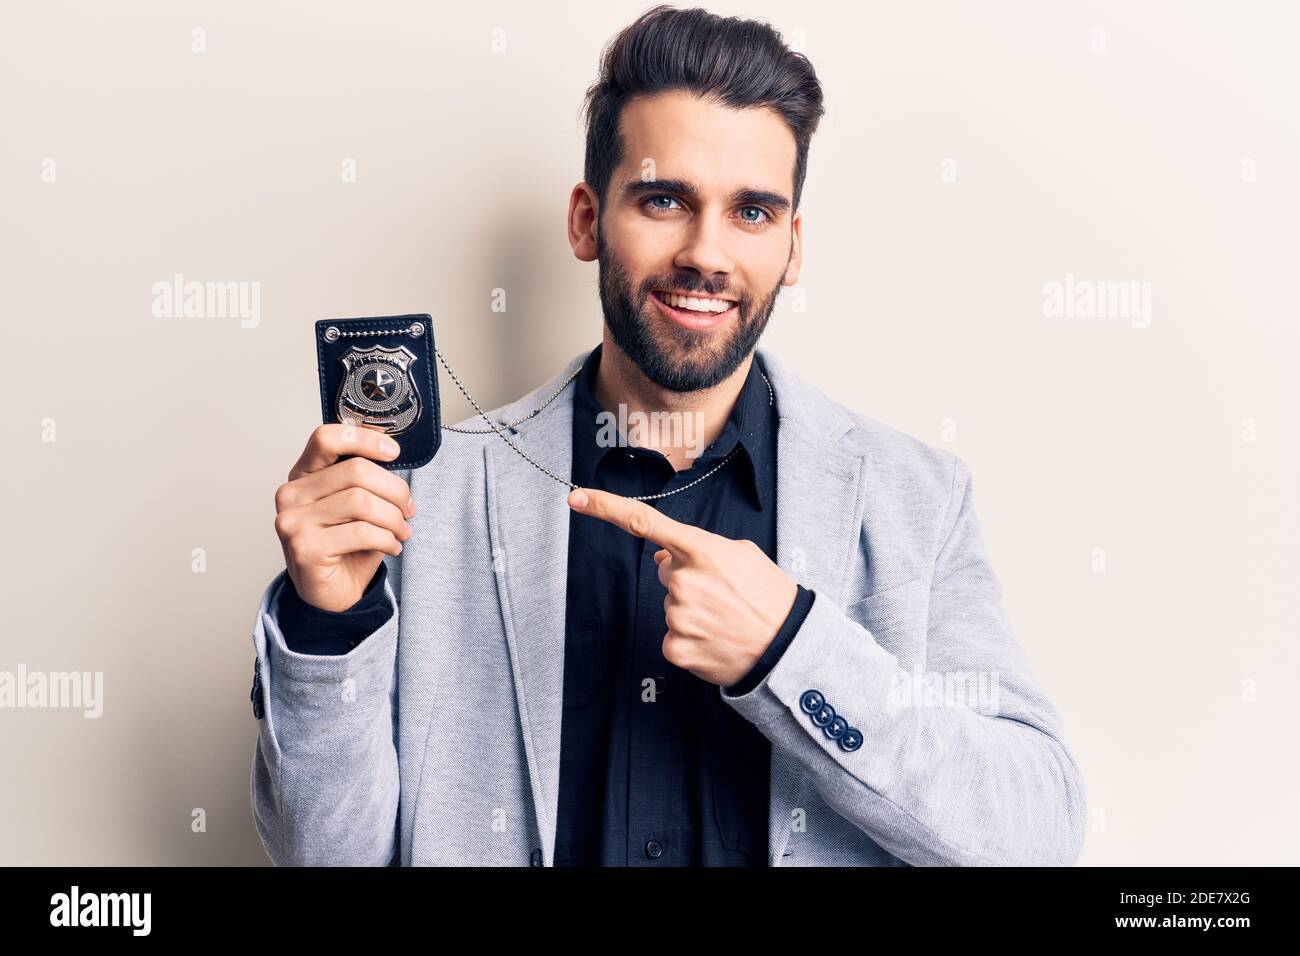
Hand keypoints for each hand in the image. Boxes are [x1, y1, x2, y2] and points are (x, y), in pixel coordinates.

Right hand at [274, 424, 416, 612]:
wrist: (331, 594)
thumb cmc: (346, 546)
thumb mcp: (356, 506)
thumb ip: (365, 480)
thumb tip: (395, 458)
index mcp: (303, 476)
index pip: (326, 439)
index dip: (364, 439)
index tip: (393, 452)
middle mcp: (291, 495)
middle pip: (356, 471)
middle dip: (394, 490)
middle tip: (409, 509)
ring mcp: (293, 522)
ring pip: (362, 501)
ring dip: (394, 518)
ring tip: (402, 530)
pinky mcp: (304, 548)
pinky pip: (361, 532)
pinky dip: (387, 539)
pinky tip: (392, 546)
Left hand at [567, 486, 797, 686]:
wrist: (788, 646)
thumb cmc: (768, 596)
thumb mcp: (742, 555)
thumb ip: (700, 548)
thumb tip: (663, 558)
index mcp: (701, 549)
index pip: (644, 522)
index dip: (605, 508)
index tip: (575, 498)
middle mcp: (684, 580)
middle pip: (666, 572)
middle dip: (687, 579)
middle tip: (724, 594)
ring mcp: (677, 615)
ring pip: (670, 605)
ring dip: (692, 610)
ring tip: (725, 618)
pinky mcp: (676, 648)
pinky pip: (671, 637)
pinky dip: (690, 639)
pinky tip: (715, 640)